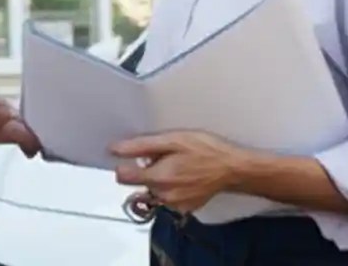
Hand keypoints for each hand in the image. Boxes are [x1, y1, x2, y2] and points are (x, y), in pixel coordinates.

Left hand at [111, 131, 252, 213]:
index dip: (124, 165)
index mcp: (157, 178)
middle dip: (146, 171)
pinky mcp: (186, 209)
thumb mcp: (172, 140)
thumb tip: (114, 149)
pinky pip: (169, 198)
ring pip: (154, 192)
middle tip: (165, 158)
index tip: (131, 157)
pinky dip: (172, 188)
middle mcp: (163, 197)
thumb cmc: (204, 149)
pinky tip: (186, 177)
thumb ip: (141, 146)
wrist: (233, 168)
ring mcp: (175, 205)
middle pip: (140, 184)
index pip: (122, 177)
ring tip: (178, 166)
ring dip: (160, 180)